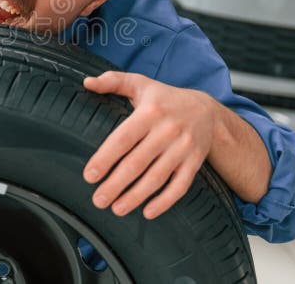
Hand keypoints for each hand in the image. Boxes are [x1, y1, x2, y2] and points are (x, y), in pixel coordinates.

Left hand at [82, 71, 217, 219]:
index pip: (123, 138)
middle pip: (138, 162)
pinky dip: (165, 201)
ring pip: (157, 177)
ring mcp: (183, 148)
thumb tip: (87, 83)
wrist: (207, 111)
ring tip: (117, 209)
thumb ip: (113, 81)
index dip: (105, 158)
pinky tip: (148, 212)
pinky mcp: (194, 163)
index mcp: (150, 112)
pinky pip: (180, 186)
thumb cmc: (165, 98)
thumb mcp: (140, 84)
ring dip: (136, 196)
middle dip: (116, 184)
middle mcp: (168, 130)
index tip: (89, 176)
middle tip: (98, 200)